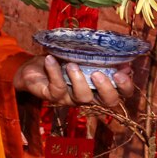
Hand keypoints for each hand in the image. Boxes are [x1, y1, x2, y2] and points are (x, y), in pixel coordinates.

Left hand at [14, 55, 134, 106]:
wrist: (31, 67)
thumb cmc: (61, 60)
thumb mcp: (81, 55)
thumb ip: (100, 57)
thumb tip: (122, 56)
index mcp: (99, 86)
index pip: (120, 94)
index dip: (125, 87)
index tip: (122, 72)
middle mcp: (88, 95)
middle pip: (108, 102)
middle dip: (107, 89)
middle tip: (97, 73)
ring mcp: (71, 98)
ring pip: (83, 97)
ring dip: (79, 80)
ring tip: (71, 64)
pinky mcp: (53, 96)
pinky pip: (57, 87)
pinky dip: (54, 71)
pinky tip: (50, 59)